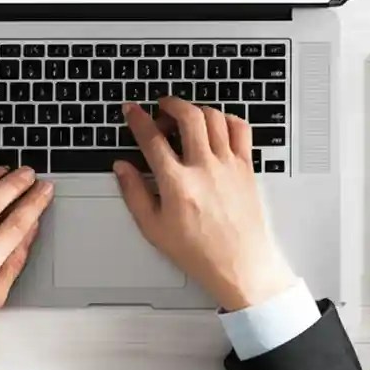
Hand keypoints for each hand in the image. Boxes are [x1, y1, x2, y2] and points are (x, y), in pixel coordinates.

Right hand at [113, 98, 294, 311]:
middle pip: (187, 116)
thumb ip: (134, 193)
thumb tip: (122, 168)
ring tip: (186, 117)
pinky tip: (217, 127)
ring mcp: (228, 165)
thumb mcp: (154, 228)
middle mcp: (204, 168)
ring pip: (214, 117)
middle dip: (170, 104)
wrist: (240, 265)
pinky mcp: (246, 167)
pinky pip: (240, 129)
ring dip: (196, 110)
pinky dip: (227, 119)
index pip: (152, 139)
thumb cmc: (199, 252)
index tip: (132, 111)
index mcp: (177, 184)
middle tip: (161, 107)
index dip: (137, 119)